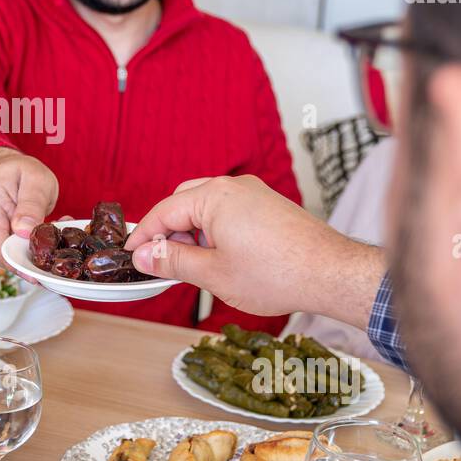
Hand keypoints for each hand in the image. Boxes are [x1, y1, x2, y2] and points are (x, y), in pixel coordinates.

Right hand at [0, 148, 58, 265]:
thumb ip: (32, 203)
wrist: (3, 170)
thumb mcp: (36, 179)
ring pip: (1, 258)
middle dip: (27, 260)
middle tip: (56, 255)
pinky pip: (3, 255)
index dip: (17, 261)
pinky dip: (23, 254)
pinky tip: (40, 244)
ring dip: (27, 257)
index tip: (39, 270)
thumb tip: (24, 232)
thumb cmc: (21, 172)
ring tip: (52, 243)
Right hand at [126, 175, 384, 326]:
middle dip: (169, 232)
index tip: (130, 254)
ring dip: (193, 233)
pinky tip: (219, 258)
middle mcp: (233, 186)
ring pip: (207, 207)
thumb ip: (173, 261)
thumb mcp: (213, 274)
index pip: (164, 212)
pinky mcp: (268, 206)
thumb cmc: (277, 273)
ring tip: (193, 266)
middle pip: (183, 202)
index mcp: (214, 196)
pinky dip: (215, 231)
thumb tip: (144, 256)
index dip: (143, 236)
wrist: (330, 273)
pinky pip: (229, 211)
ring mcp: (253, 194)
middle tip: (161, 262)